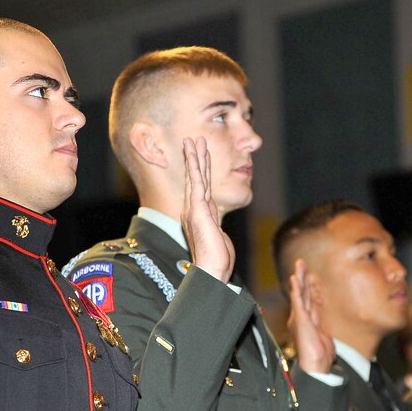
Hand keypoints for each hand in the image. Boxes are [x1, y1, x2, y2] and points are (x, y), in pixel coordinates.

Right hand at [181, 137, 234, 282]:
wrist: (211, 270)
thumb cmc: (216, 260)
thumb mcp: (218, 239)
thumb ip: (216, 229)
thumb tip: (217, 229)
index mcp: (198, 216)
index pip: (199, 188)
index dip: (199, 171)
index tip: (199, 157)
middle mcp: (192, 210)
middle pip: (195, 179)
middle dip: (194, 159)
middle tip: (194, 140)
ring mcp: (193, 209)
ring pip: (195, 177)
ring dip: (194, 157)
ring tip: (194, 140)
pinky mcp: (197, 209)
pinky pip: (197, 183)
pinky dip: (195, 167)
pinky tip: (195, 154)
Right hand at [288, 258, 333, 372]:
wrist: (315, 366)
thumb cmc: (320, 357)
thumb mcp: (324, 338)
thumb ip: (322, 328)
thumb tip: (323, 326)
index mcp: (305, 322)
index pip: (306, 300)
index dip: (306, 287)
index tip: (305, 275)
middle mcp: (300, 318)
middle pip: (302, 293)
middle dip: (302, 277)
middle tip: (301, 263)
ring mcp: (299, 318)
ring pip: (299, 293)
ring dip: (299, 278)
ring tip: (299, 265)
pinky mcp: (300, 319)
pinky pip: (298, 300)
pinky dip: (296, 288)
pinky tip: (295, 278)